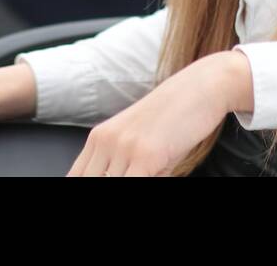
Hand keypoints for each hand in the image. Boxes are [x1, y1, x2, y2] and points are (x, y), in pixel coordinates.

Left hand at [68, 51, 253, 176]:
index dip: (84, 187)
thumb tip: (123, 178)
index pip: (75, 176)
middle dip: (106, 188)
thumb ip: (127, 169)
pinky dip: (146, 184)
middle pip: (89, 182)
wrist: (201, 87)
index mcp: (99, 137)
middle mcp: (105, 141)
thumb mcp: (142, 143)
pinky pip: (134, 185)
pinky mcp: (145, 155)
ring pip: (111, 184)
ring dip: (131, 182)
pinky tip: (160, 175)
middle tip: (135, 177)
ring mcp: (124, 148)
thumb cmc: (176, 117)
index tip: (104, 185)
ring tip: (152, 172)